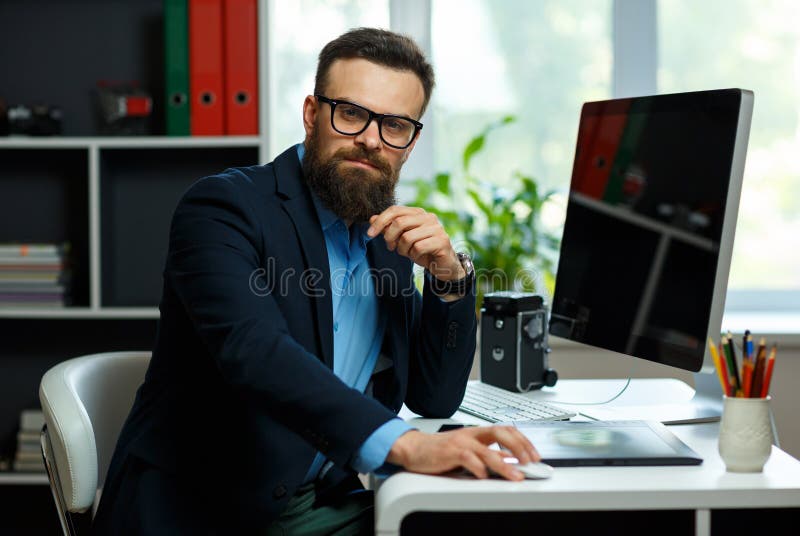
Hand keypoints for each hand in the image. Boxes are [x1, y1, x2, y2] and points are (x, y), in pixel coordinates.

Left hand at [367, 206, 464, 280]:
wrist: (442, 265)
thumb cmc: (421, 251)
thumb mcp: (402, 239)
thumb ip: (389, 228)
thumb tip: (372, 218)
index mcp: (418, 213)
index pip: (395, 210)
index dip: (380, 221)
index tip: (369, 234)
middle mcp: (429, 217)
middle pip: (399, 222)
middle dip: (390, 237)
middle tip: (390, 247)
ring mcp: (437, 228)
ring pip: (407, 237)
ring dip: (403, 249)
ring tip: (409, 253)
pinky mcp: (442, 241)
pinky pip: (418, 247)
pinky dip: (414, 255)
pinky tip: (419, 256)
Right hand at [386, 426, 539, 480]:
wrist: (414, 448)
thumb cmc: (440, 450)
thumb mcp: (467, 450)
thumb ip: (486, 455)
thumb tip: (508, 463)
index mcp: (477, 432)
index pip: (506, 430)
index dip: (523, 441)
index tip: (534, 454)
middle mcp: (471, 434)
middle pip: (501, 433)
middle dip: (519, 447)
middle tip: (531, 461)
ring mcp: (461, 442)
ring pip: (487, 451)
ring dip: (505, 465)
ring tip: (515, 476)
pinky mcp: (450, 452)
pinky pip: (468, 459)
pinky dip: (478, 469)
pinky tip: (484, 476)